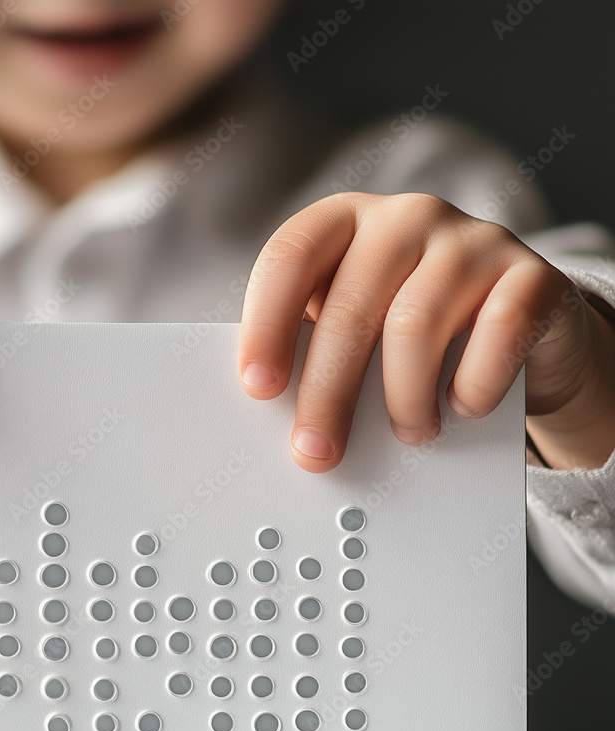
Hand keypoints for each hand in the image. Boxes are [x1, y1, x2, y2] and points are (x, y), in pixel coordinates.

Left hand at [237, 192, 614, 471]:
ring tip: (408, 432)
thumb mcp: (357, 326)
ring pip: (414, 325)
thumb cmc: (413, 330)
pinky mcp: (533, 275)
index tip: (258, 388)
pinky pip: (497, 333)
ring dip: (403, 398)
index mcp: (346, 222)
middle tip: (315, 451)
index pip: (290, 258)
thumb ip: (317, 350)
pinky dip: (473, 384)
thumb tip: (282, 420)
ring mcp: (473, 240)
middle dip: (326, 394)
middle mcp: (407, 217)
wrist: (523, 326)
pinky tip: (462, 406)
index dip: (267, 325)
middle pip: (349, 308)